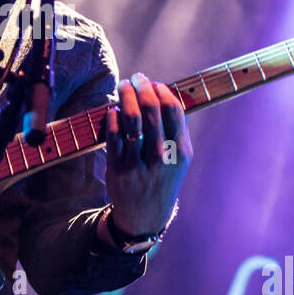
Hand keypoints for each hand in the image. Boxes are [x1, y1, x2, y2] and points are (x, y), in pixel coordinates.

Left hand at [104, 72, 191, 236]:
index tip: (154, 83)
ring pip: (131, 118)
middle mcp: (161, 157)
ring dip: (125, 96)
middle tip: (136, 78)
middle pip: (151, 110)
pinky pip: (113, 134)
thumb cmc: (163, 179)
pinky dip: (113, 116)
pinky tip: (113, 110)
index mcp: (180, 152)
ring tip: (123, 86)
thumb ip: (175, 130)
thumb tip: (162, 93)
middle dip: (142, 87)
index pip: (173, 110)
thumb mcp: (180, 159)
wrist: (145, 216)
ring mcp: (139, 163)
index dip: (162, 90)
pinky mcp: (118, 168)